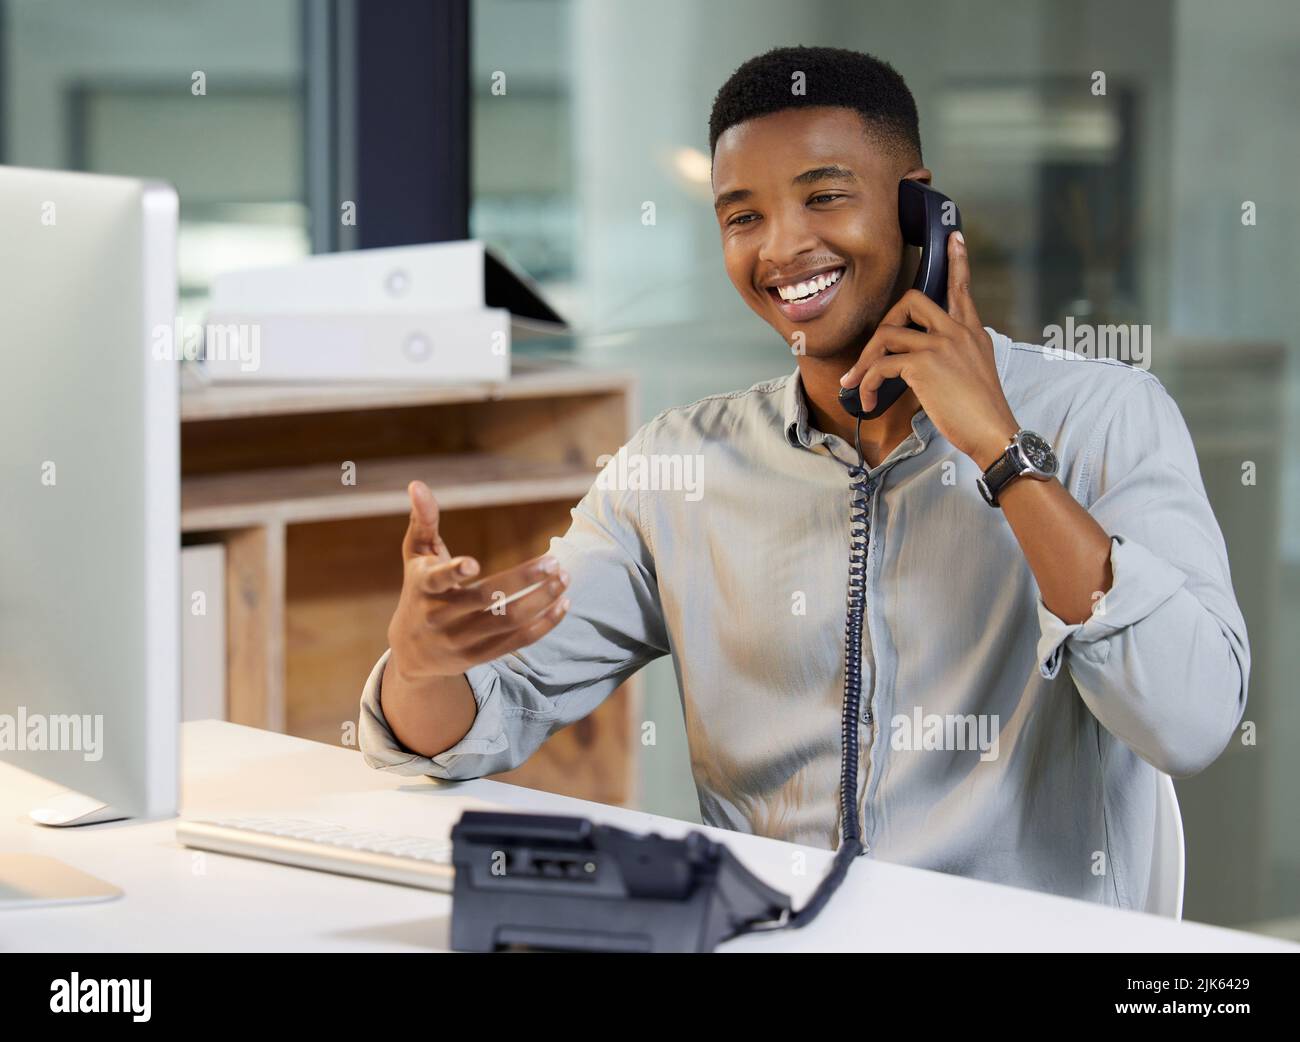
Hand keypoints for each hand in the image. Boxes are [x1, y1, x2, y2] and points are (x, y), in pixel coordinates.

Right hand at [385, 480, 570, 681]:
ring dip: (540, 602)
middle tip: (555, 562)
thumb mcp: (416, 556)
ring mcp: (459, 640)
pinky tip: (563, 605)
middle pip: (486, 600)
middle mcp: (440, 617)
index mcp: (424, 587)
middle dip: (523, 580)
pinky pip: (515, 643)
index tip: (474, 562)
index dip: (455, 572)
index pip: (438, 581)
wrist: (408, 652)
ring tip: (564, 579)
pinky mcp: (477, 658)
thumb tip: (417, 483)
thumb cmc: (418, 590)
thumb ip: (423, 521)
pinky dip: (542, 626)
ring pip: (506, 622)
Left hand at [838, 231, 1019, 468]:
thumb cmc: (981, 414)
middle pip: (911, 300)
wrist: (993, 433)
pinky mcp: (923, 364)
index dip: (957, 261)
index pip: (962, 288)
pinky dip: (867, 383)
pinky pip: (880, 365)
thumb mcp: (974, 374)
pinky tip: (868, 401)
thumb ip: (953, 357)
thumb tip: (918, 362)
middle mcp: (957, 332)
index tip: (954, 236)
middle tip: (872, 353)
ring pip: (887, 334)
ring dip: (864, 361)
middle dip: (885, 322)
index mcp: (972, 332)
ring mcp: (940, 344)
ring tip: (856, 384)